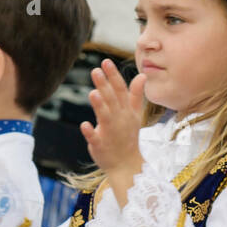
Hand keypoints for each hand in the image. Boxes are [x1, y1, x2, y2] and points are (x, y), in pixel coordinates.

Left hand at [80, 59, 145, 180]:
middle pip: (111, 100)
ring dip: (99, 106)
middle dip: (104, 86)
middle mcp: (119, 120)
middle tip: (95, 70)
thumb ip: (136, 95)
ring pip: (105, 117)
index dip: (113, 76)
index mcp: (126, 111)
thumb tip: (142, 75)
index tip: (105, 62)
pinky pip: (95, 138)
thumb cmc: (128, 137)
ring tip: (92, 93)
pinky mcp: (101, 145)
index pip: (120, 90)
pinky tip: (85, 125)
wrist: (126, 164)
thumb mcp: (135, 115)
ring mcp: (110, 133)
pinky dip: (90, 132)